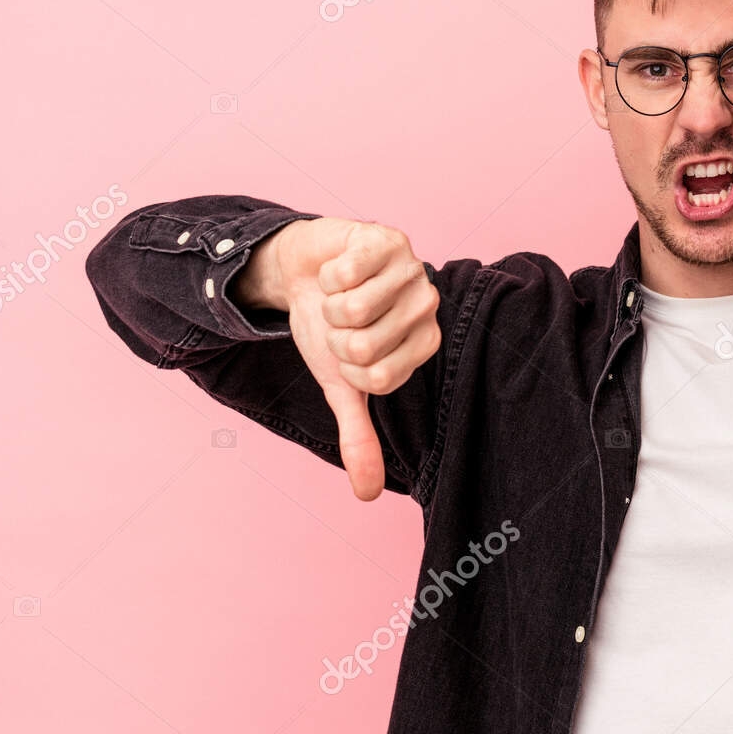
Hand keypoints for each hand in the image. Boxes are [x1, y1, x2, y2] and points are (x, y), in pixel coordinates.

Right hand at [239, 218, 440, 500]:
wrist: (305, 271)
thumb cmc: (329, 326)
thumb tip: (367, 495)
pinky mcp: (388, 238)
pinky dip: (328, 276)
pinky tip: (339, 268)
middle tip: (340, 318)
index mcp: (424, 344)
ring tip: (338, 293)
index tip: (347, 348)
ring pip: (355, 310)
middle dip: (334, 335)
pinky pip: (347, 274)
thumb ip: (359, 435)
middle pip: (364, 346)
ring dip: (329, 305)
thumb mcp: (341, 384)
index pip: (378, 378)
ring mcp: (412, 269)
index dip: (347, 366)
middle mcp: (427, 306)